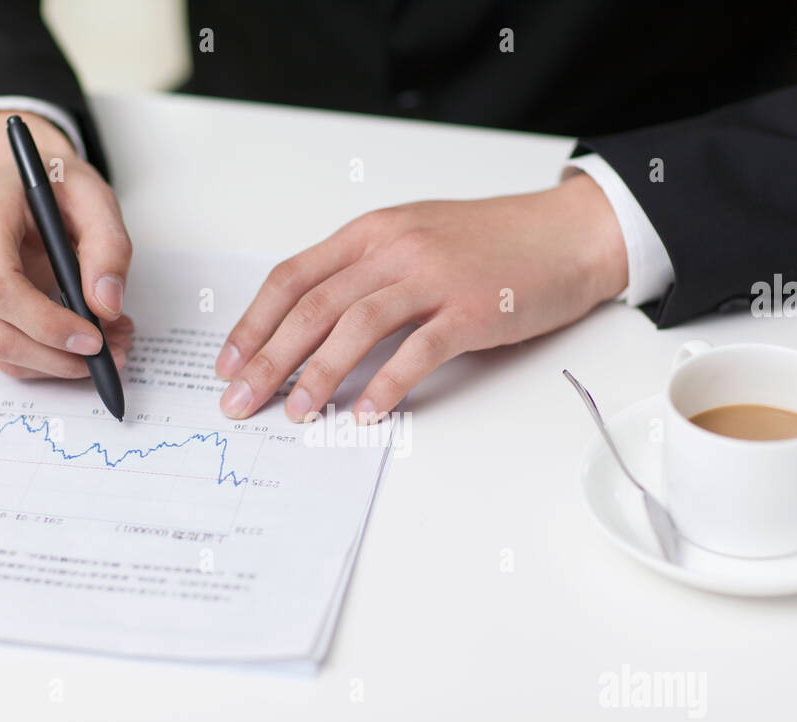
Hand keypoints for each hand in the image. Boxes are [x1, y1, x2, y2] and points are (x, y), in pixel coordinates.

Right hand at [0, 111, 133, 377]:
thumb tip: (106, 307)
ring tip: (106, 344)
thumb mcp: (94, 198)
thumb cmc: (52, 188)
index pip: (0, 286)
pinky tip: (71, 341)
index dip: (47, 324)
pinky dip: (38, 360)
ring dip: (55, 363)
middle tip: (113, 353)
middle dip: (59, 357)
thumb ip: (109, 248)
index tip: (94, 339)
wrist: (16, 184)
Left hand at [214, 173, 628, 420]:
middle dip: (267, 359)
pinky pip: (417, 351)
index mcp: (373, 232)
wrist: (568, 234)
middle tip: (239, 402)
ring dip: (317, 375)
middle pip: (313, 306)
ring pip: (355, 327)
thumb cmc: (492, 243)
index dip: (253, 323)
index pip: (293, 277)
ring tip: (295, 413)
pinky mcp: (472, 310)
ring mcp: (434, 278)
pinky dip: (387, 385)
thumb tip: (311, 326)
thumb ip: (365, 272)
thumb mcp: (414, 239)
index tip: (228, 363)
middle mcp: (395, 249)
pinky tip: (367, 415)